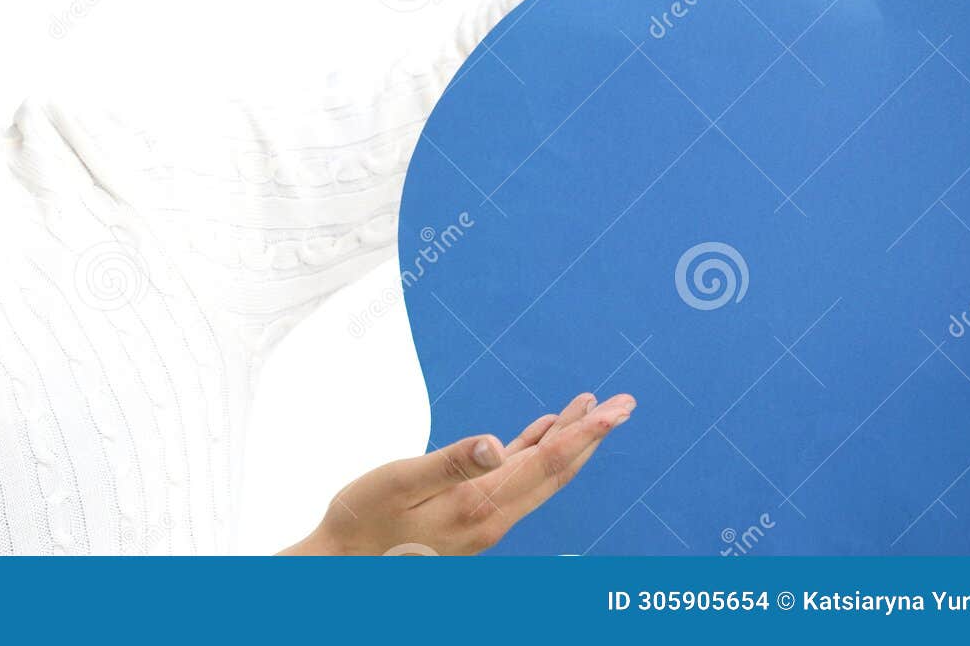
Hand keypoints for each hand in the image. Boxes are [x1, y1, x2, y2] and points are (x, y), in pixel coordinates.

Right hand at [277, 391, 635, 554]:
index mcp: (479, 504)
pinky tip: (543, 432)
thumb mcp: (399, 482)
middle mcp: (492, 518)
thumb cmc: (362, 520)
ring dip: (570, 441)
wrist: (343, 566)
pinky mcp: (473, 520)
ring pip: (542, 477)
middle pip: (556, 471)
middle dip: (592, 434)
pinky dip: (538, 452)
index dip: (584, 432)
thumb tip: (499, 443)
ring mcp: (486, 522)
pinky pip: (520, 482)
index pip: (546, 463)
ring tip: (595, 408)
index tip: (617, 408)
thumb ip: (451, 463)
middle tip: (626, 403)